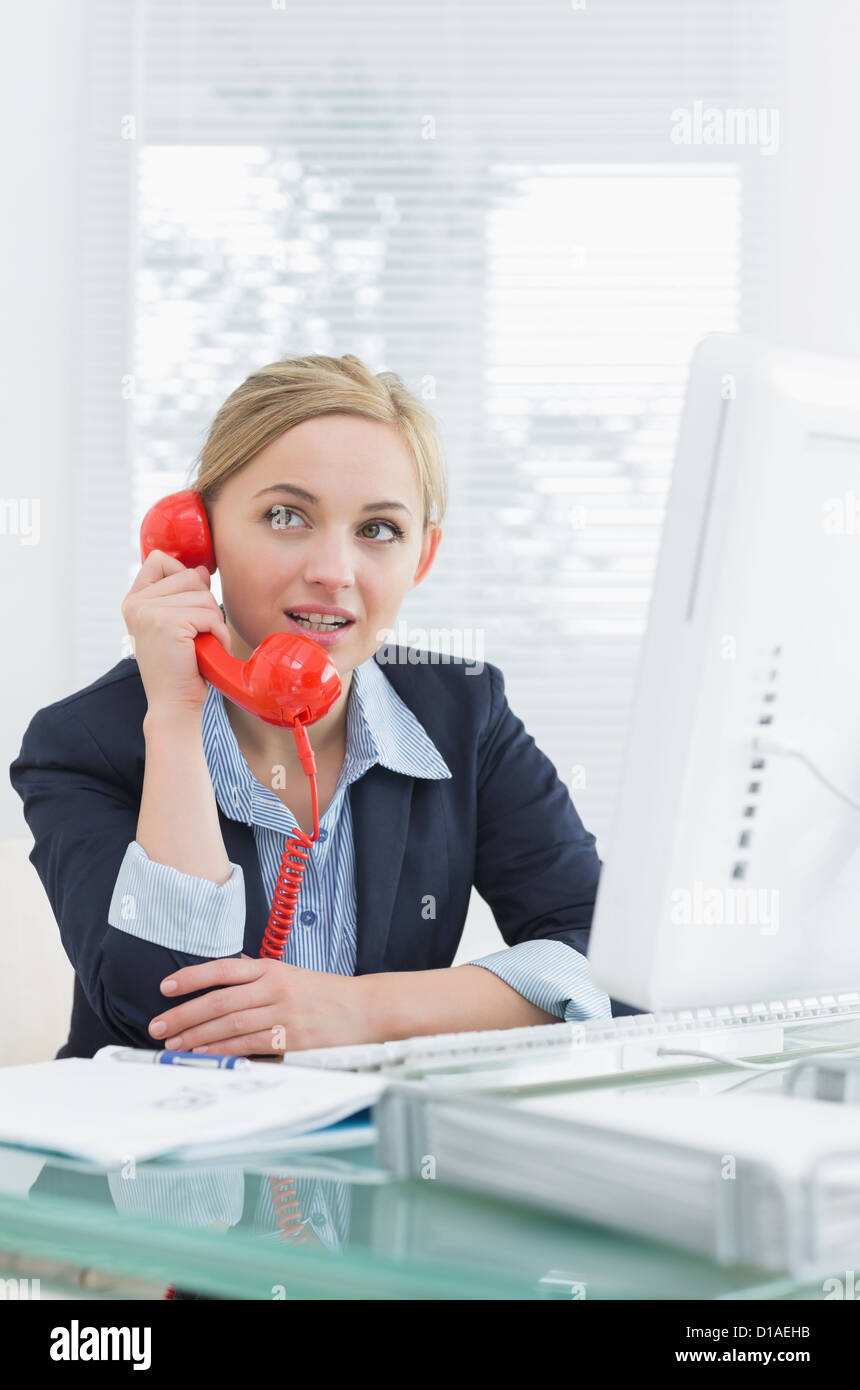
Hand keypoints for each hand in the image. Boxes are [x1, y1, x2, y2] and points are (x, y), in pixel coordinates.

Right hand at [121, 548, 232, 717]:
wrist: (173, 705)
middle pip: (190, 576)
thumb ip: (184, 594)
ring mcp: (149, 611)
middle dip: (204, 606)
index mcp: (134, 601)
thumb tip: (202, 570)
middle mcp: (136, 603)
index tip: (188, 606)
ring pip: (204, 596)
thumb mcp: (178, 624)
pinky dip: (219, 635)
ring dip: (214, 624)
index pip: (160, 560)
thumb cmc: (181, 667)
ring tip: (201, 647)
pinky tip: (207, 653)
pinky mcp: (167, 622)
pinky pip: (211, 615)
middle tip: (196, 637)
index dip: (183, 575)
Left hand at [147, 954, 370, 1055]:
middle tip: (158, 1026)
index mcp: (272, 968)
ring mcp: (283, 1014)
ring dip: (197, 1036)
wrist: (365, 1008)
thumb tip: (217, 992)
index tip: (165, 988)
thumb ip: (257, 981)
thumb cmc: (324, 994)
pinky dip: (223, 1050)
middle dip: (183, 1015)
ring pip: (230, 1025)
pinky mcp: (292, 1039)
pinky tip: (205, 1055)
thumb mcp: (290, 976)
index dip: (191, 978)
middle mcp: (275, 988)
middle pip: (219, 1001)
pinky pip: (249, 1045)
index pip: (223, 970)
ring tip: (173, 1045)